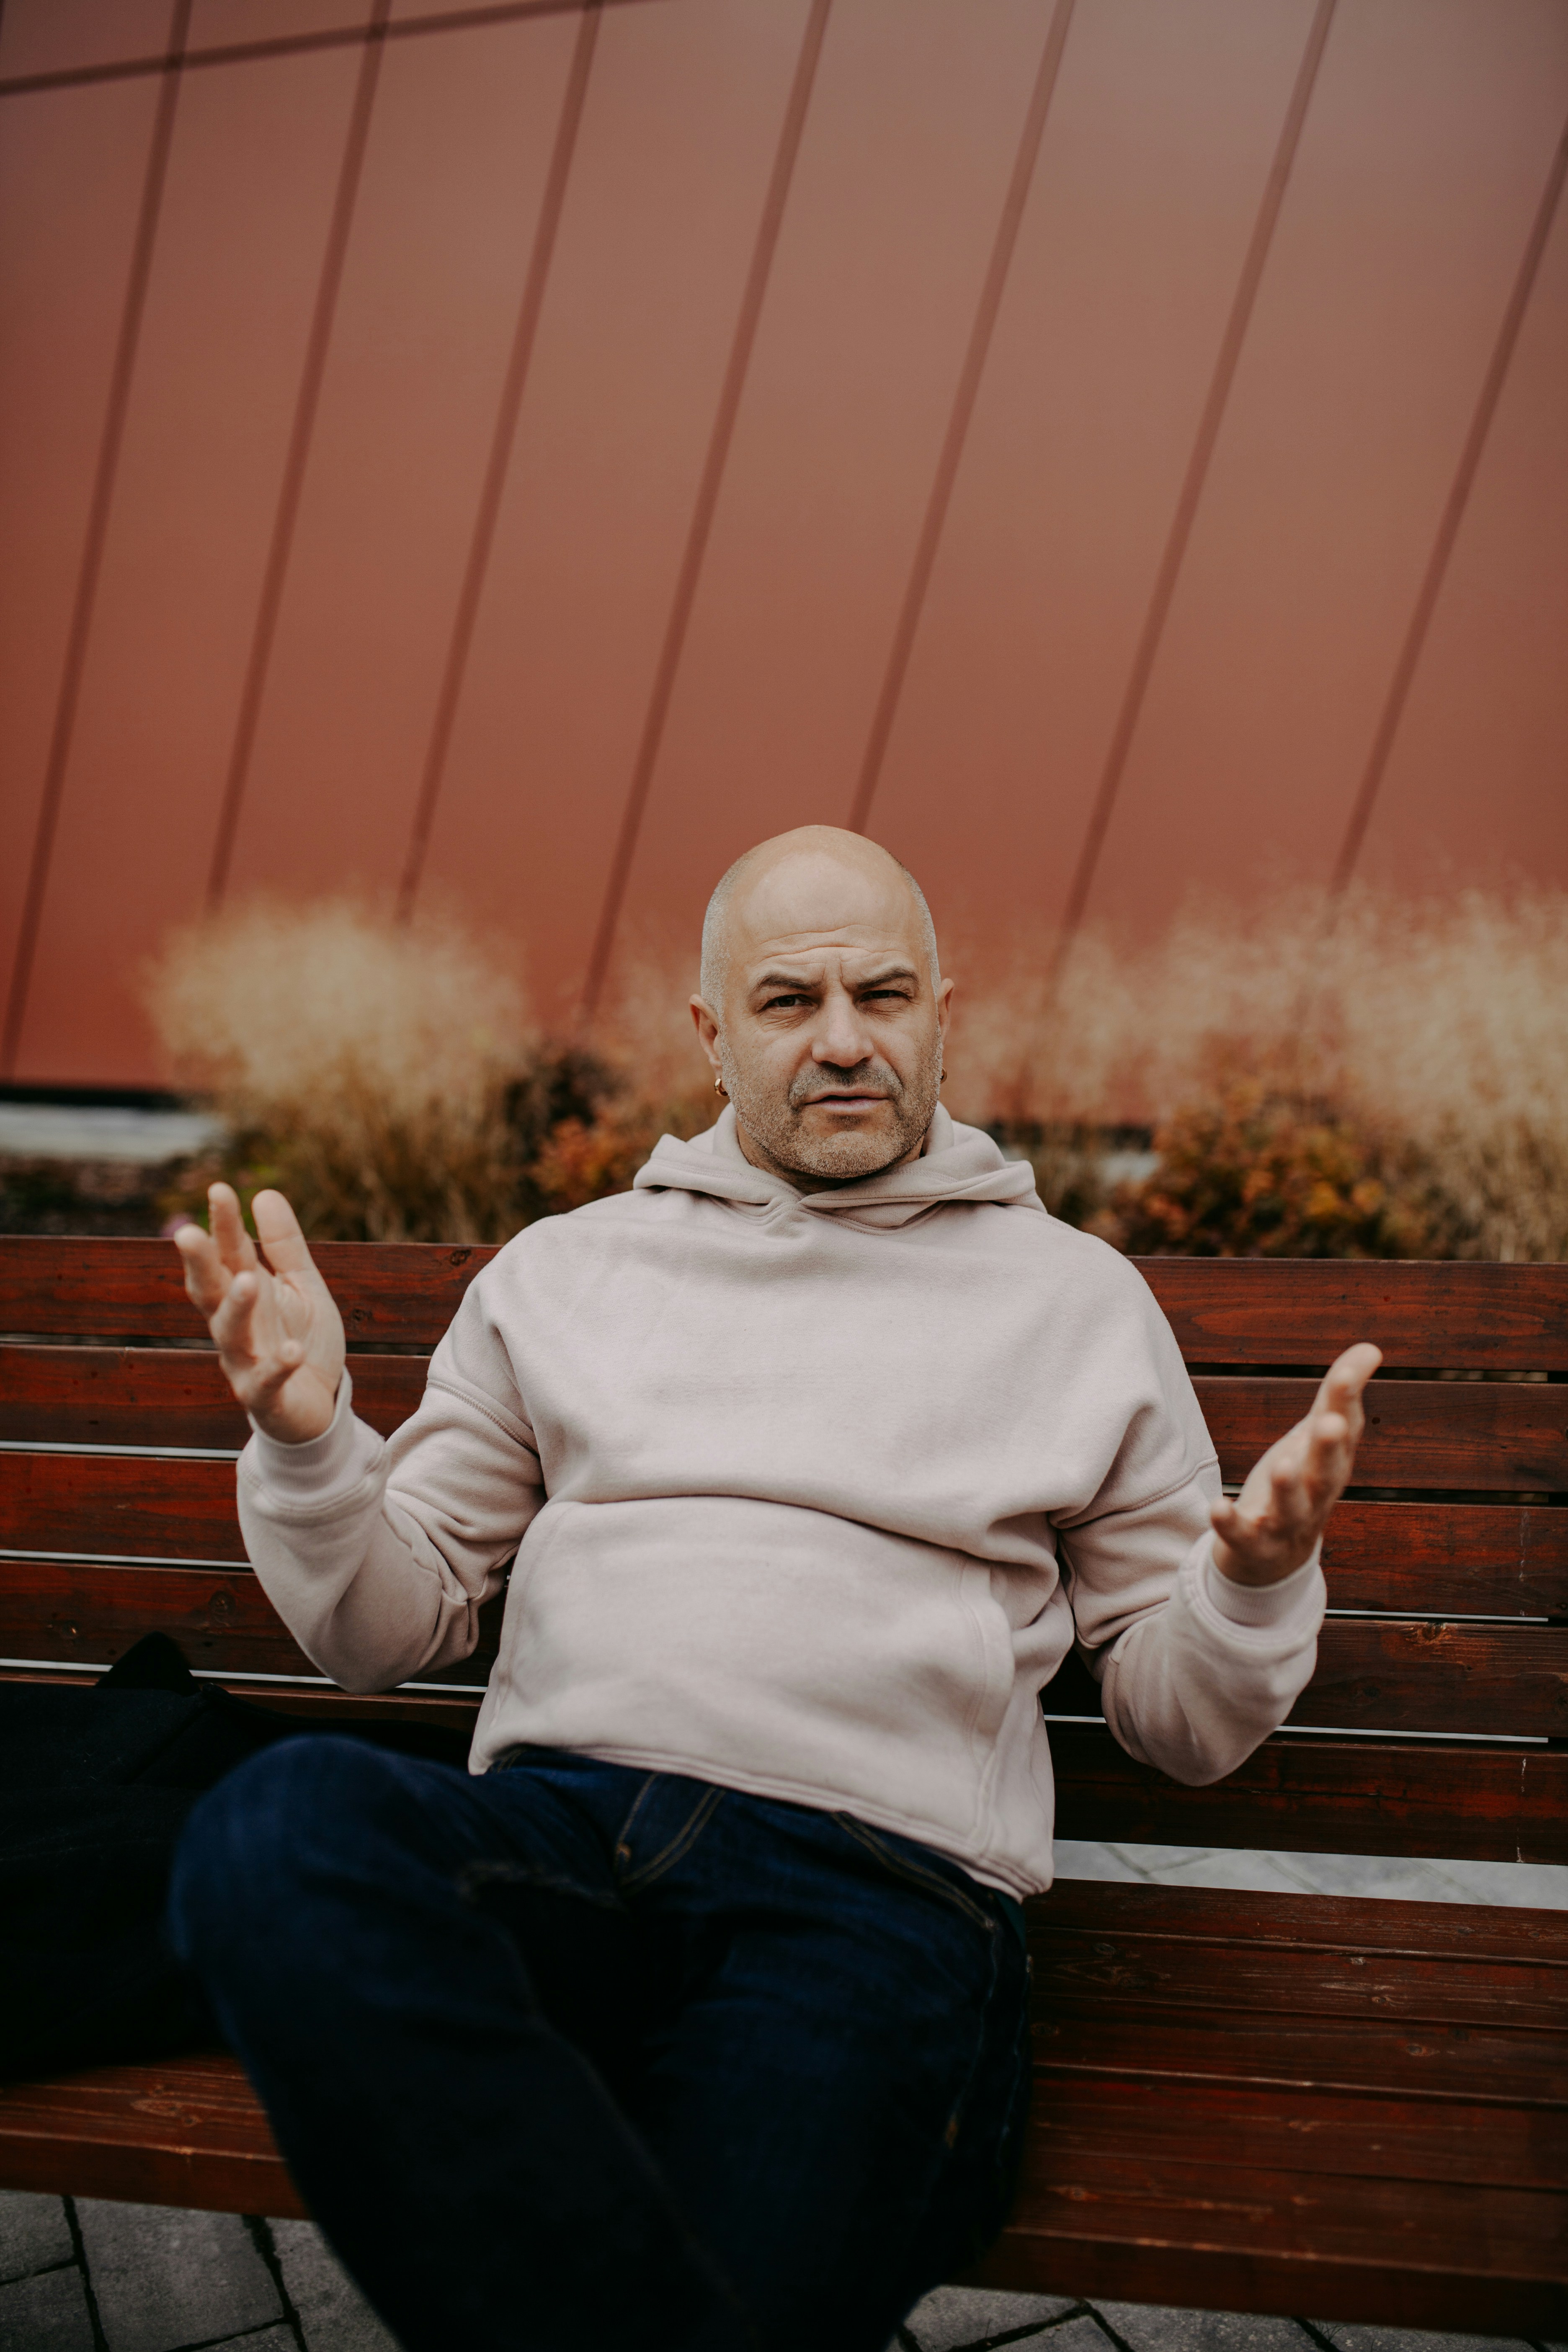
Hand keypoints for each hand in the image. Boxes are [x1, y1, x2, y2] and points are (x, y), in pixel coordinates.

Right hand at [175, 1184, 344, 1443]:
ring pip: (229, 1334)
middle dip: (199, 1264)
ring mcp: (245, 1362)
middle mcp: (235, 1325)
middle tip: (188, 1233)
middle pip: (210, 1292)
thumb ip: (284, 1245)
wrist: (318, 1406)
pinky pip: (266, 1382)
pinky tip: (291, 1351)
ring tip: (248, 1281)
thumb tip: (264, 1192)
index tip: (220, 1189)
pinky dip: (277, 1366)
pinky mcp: (264, 1397)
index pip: (227, 1253)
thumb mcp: (302, 1285)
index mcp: (243, 1292)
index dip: (222, 1224)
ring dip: (237, 1308)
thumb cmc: (301, 1339)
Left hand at [1210, 1342, 1381, 1585]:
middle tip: (1329, 1423)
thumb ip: (1339, 1395)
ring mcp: (1284, 1524)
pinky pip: (1241, 1536)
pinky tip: (1217, 1506)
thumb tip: (1371, 1347)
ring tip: (1282, 1465)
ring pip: (1291, 1509)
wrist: (1276, 1559)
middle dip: (1328, 1449)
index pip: (1344, 1431)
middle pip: (1326, 1473)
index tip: (1347, 1374)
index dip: (1345, 1402)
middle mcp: (1314, 1495)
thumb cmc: (1302, 1483)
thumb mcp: (1316, 1437)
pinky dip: (1230, 1524)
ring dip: (1288, 1490)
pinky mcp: (1251, 1544)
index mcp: (1332, 1465)